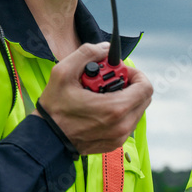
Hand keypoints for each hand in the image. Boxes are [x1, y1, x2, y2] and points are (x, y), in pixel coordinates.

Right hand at [36, 43, 152, 155]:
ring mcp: (120, 136)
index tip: (119, 72)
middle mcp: (122, 125)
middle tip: (109, 81)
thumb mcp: (63, 73)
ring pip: (137, 110)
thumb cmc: (54, 108)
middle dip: (130, 85)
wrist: (45, 139)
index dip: (135, 74)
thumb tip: (105, 48)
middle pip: (143, 98)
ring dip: (126, 99)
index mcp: (115, 108)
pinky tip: (100, 108)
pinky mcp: (115, 143)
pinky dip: (120, 113)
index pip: (145, 87)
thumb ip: (87, 54)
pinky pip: (128, 123)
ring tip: (102, 95)